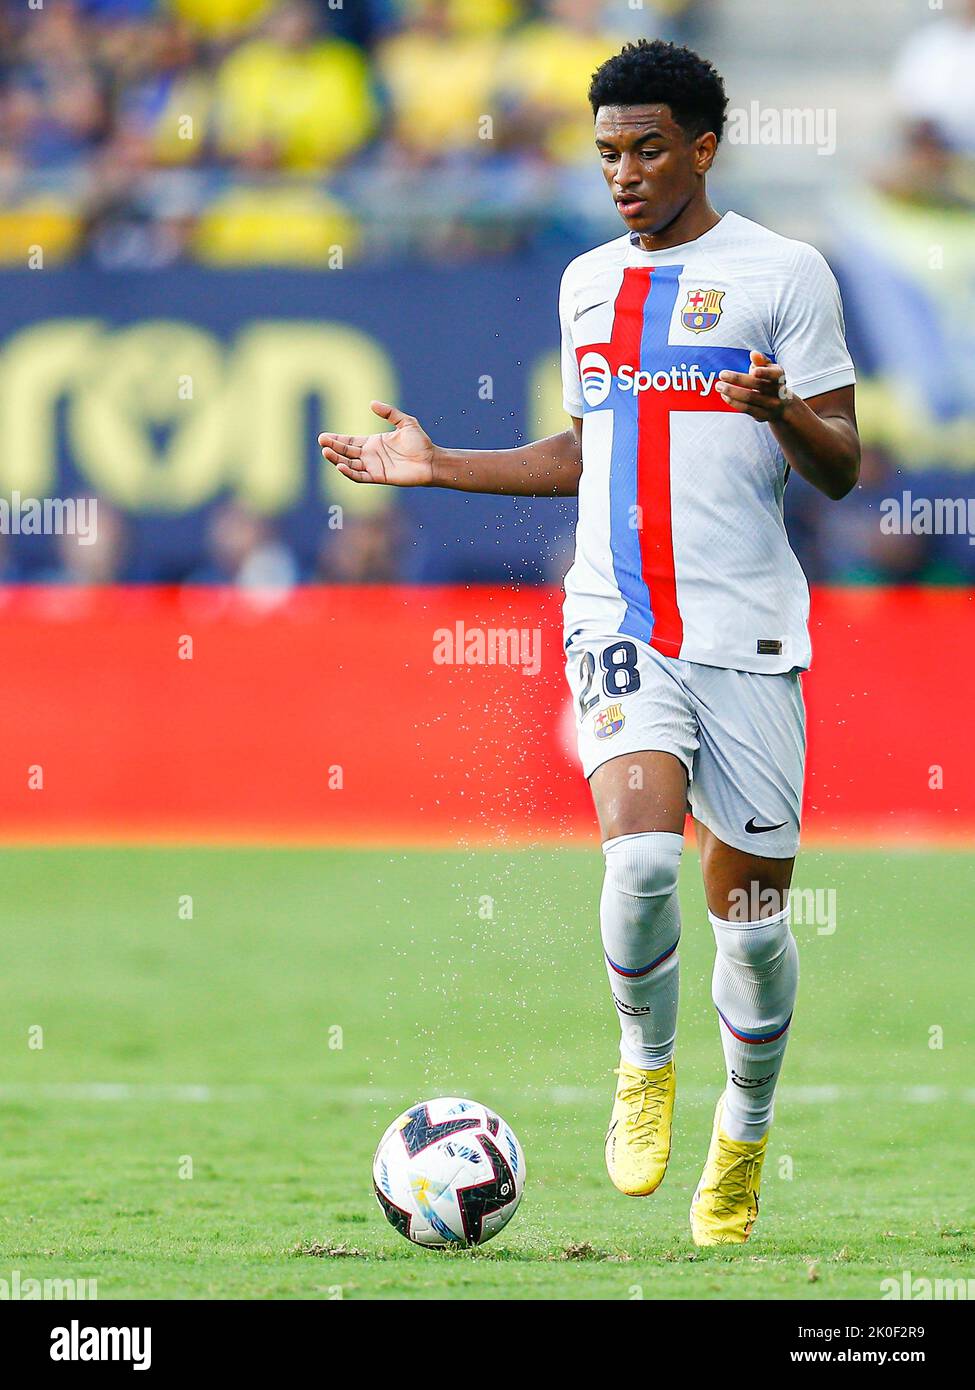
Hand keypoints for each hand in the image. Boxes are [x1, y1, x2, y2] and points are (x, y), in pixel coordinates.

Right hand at [318, 401, 435, 486]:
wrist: (431, 460)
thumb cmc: (420, 442)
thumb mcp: (405, 422)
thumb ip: (389, 413)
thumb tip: (371, 404)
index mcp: (373, 443)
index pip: (350, 441)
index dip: (337, 439)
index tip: (324, 436)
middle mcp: (371, 456)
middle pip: (346, 452)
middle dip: (333, 447)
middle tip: (321, 442)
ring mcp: (374, 467)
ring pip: (350, 464)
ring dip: (337, 459)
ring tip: (326, 452)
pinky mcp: (379, 477)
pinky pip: (360, 476)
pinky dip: (349, 473)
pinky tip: (340, 466)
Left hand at [716, 351, 794, 421]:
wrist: (783, 407)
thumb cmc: (771, 382)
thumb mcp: (770, 369)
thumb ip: (761, 361)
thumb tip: (753, 354)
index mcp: (779, 377)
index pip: (774, 375)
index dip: (764, 373)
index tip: (753, 371)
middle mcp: (777, 392)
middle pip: (757, 386)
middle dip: (738, 379)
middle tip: (722, 374)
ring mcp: (770, 405)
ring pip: (750, 398)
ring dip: (732, 392)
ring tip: (719, 386)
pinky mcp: (762, 415)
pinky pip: (746, 409)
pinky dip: (734, 402)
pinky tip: (724, 396)